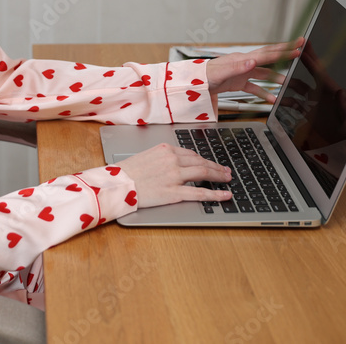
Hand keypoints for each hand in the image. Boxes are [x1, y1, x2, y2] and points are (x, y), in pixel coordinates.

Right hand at [115, 143, 231, 208]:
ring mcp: (175, 176)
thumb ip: (162, 158)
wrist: (117, 183)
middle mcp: (172, 160)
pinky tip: (225, 195)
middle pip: (200, 161)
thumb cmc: (126, 172)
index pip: (191, 153)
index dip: (204, 159)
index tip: (210, 163)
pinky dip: (215, 194)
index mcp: (165, 149)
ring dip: (218, 175)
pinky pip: (199, 192)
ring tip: (227, 179)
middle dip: (216, 166)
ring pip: (203, 173)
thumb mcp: (146, 156)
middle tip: (225, 171)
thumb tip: (173, 163)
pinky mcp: (174, 192)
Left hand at [204, 38, 304, 111]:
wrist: (194, 83)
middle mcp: (245, 64)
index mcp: (242, 59)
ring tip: (290, 82)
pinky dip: (263, 93)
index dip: (282, 52)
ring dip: (277, 78)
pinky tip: (272, 99)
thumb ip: (238, 67)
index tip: (296, 48)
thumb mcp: (222, 72)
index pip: (266, 54)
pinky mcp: (238, 83)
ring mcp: (242, 73)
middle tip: (299, 49)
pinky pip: (254, 88)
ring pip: (264, 75)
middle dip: (284, 55)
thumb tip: (253, 62)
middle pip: (268, 58)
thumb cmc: (205, 75)